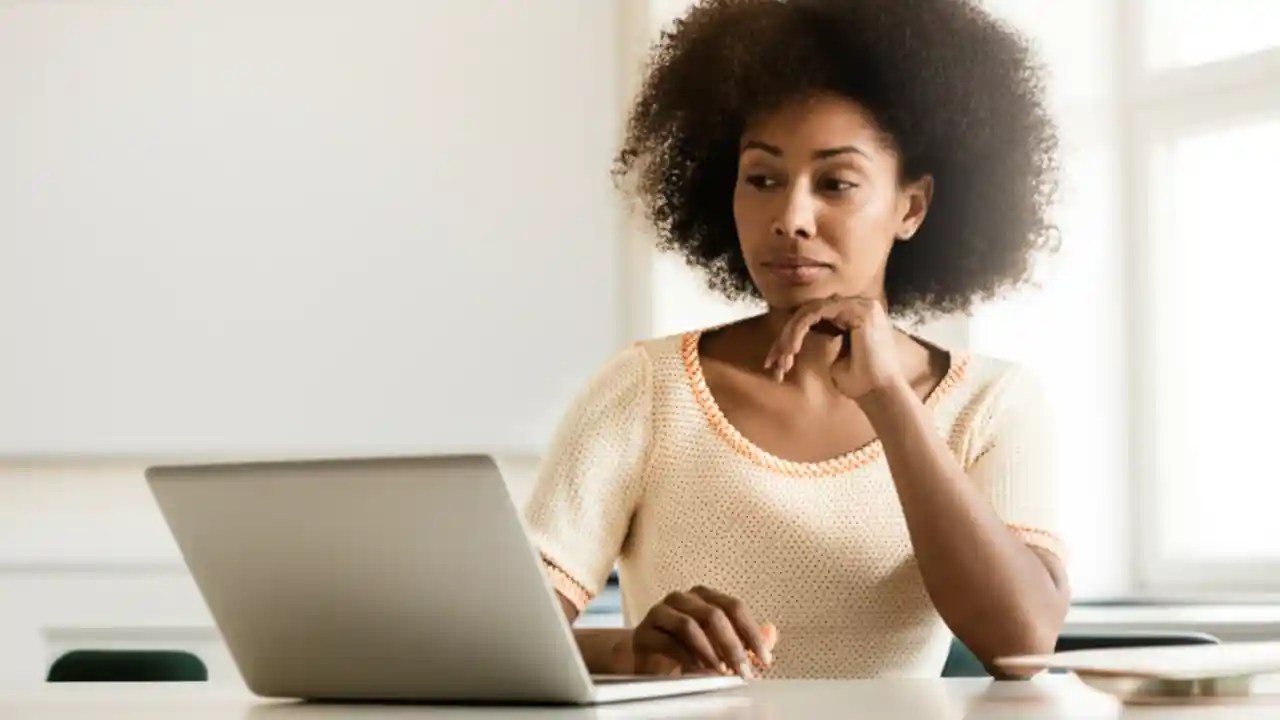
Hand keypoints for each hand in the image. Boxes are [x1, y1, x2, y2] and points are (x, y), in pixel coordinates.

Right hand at [631, 585, 778, 678]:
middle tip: (744, 670)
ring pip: (689, 625)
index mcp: (704, 596)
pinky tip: (698, 673)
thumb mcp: (718, 643)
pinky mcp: (645, 632)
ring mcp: (661, 612)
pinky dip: (687, 659)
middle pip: (714, 615)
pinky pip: (668, 642)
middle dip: (733, 646)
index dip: (751, 632)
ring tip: (721, 672)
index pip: (734, 607)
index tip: (764, 658)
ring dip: (710, 652)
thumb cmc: (685, 646)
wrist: (645, 657)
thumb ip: (745, 638)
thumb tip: (771, 633)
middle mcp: (683, 598)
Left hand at [763, 295, 903, 400]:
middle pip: (808, 312)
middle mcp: (859, 305)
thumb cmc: (859, 383)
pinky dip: (799, 330)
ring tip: (782, 360)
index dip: (790, 336)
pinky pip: (816, 313)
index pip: (814, 317)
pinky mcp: (858, 310)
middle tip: (771, 363)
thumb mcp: (836, 358)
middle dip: (785, 338)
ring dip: (789, 336)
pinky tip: (792, 349)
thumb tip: (798, 333)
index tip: (774, 362)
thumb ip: (824, 339)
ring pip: (809, 311)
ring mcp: (860, 305)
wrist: (879, 395)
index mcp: (855, 314)